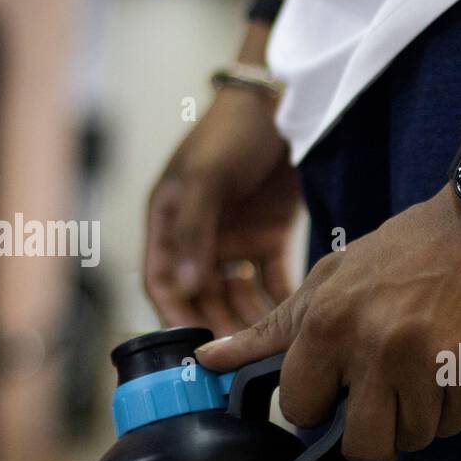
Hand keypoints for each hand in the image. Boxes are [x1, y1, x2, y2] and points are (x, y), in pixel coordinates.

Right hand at [145, 87, 299, 334]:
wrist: (279, 102)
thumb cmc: (231, 131)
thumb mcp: (207, 178)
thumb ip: (195, 231)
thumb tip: (187, 286)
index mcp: (169, 225)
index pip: (163, 284)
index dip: (175, 316)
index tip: (192, 348)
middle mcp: (199, 240)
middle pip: (205, 298)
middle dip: (221, 328)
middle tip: (240, 358)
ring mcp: (235, 241)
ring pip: (240, 296)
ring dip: (252, 320)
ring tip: (272, 347)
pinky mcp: (270, 239)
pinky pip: (274, 281)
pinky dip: (282, 301)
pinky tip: (297, 324)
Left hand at [196, 184, 460, 460]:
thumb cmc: (418, 247)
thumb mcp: (335, 275)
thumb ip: (274, 327)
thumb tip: (210, 362)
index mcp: (330, 323)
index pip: (303, 410)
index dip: (324, 405)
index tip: (343, 389)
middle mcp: (375, 347)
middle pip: (365, 446)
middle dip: (378, 435)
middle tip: (393, 402)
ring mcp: (430, 366)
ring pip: (416, 438)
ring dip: (423, 414)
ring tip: (434, 365)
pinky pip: (457, 424)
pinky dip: (459, 403)